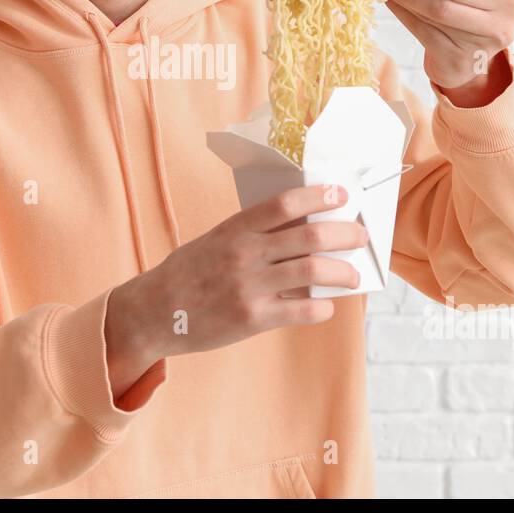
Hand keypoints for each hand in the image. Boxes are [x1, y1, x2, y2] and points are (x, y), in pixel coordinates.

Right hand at [108, 184, 368, 364]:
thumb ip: (252, 233)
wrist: (154, 312)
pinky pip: (300, 310)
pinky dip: (321, 307)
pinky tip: (326, 306)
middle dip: (344, 233)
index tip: (342, 194)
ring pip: (311, 271)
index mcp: (235, 229)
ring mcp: (249, 287)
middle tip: (360, 235)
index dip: (319, 196)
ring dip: (341, 272)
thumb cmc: (188, 272)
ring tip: (351, 276)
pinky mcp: (252, 319)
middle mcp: (244, 254)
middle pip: (309, 236)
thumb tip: (301, 226)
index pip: (285, 203)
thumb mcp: (215, 240)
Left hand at [381, 0, 513, 106]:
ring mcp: (478, 48)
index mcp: (506, 1)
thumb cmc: (468, 14)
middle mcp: (498, 26)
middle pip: (447, 5)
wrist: (468, 60)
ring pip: (432, 18)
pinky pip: (423, 34)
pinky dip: (404, 16)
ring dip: (405, 1)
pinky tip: (392, 4)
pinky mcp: (456, 62)